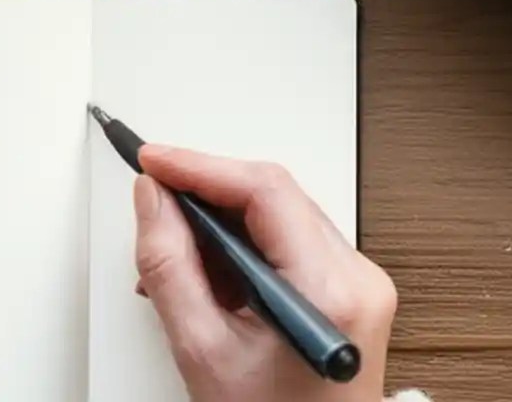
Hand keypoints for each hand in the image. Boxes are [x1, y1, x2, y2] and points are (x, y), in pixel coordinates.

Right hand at [134, 145, 395, 401]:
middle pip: (274, 195)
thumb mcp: (202, 350)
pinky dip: (243, 247)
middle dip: (206, 192)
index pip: (265, 189)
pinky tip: (208, 274)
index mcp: (329, 290)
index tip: (154, 160)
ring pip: (280, 215)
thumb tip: (152, 200)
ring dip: (221, 222)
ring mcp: (359, 283)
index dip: (200, 166)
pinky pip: (291, 242)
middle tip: (154, 200)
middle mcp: (357, 277)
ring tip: (175, 254)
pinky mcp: (350, 291)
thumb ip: (170, 266)